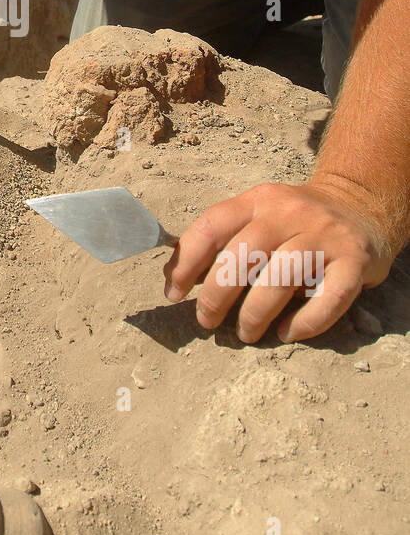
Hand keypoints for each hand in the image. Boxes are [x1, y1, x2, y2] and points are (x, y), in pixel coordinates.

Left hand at [162, 178, 394, 342]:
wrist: (361, 206)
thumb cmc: (295, 221)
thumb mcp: (259, 214)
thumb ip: (224, 238)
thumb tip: (177, 278)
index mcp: (258, 200)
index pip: (212, 226)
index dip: (186, 262)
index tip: (174, 293)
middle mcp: (289, 212)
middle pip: (242, 255)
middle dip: (216, 295)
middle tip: (207, 321)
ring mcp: (325, 235)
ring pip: (281, 278)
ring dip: (255, 313)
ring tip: (246, 333)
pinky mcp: (355, 261)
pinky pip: (329, 298)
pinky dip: (306, 322)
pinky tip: (287, 333)